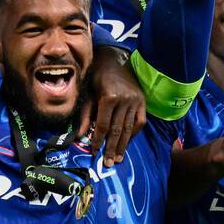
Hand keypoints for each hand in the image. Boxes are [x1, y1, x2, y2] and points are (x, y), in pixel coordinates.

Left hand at [82, 47, 146, 166]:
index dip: (98, 140)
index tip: (94, 153)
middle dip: (112, 148)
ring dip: (123, 145)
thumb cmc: (96, 75)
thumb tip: (81, 136)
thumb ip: (86, 115)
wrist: (114, 59)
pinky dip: (134, 133)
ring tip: (118, 159)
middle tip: (108, 164)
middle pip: (118, 130)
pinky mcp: (142, 101)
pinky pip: (140, 121)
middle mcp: (125, 100)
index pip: (104, 125)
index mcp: (109, 97)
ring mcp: (136, 101)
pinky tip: (128, 143)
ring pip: (129, 128)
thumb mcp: (88, 93)